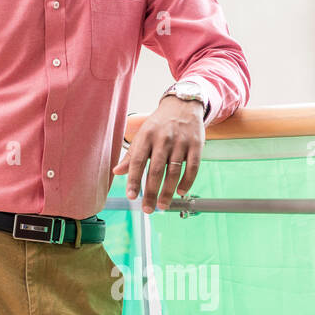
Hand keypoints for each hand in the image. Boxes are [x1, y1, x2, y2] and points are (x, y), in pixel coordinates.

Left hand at [112, 95, 204, 213]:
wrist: (183, 105)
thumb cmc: (159, 124)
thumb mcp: (142, 135)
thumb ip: (131, 155)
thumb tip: (116, 172)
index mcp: (146, 136)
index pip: (137, 161)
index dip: (133, 179)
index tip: (131, 196)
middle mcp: (163, 139)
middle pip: (156, 170)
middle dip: (151, 192)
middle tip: (148, 209)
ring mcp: (181, 142)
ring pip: (174, 171)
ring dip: (168, 191)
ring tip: (162, 205)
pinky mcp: (197, 145)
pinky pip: (193, 167)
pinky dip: (187, 181)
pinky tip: (181, 192)